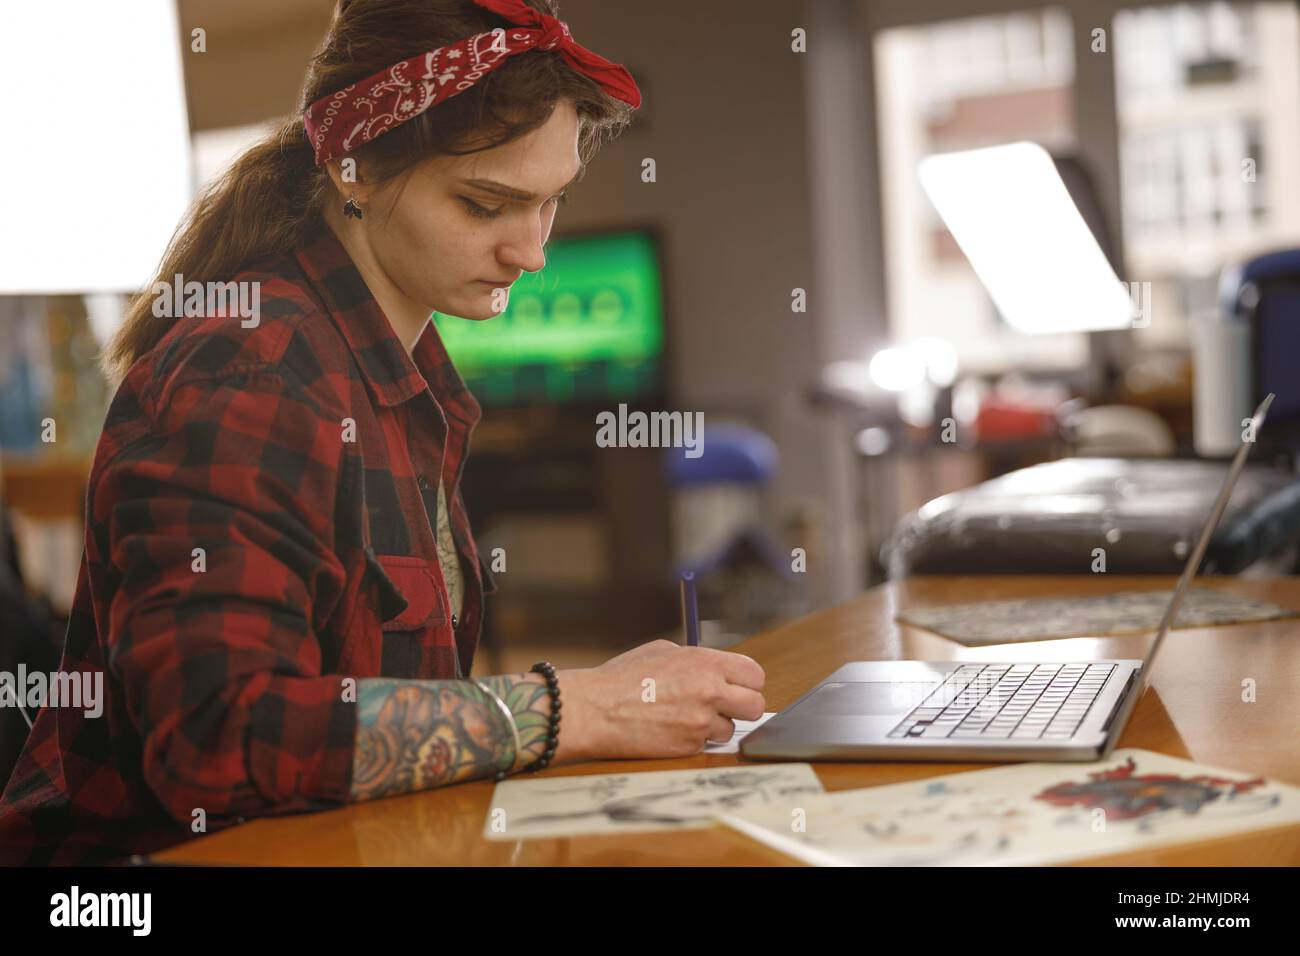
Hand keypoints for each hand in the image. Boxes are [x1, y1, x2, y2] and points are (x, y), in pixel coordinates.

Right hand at [553, 640, 765, 761]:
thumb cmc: (621, 678)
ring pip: (730, 730)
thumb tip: (716, 669)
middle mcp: (709, 691)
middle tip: (724, 707)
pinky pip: (705, 745)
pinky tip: (670, 730)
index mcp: (705, 662)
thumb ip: (695, 659)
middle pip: (756, 706)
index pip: (755, 674)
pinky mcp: (689, 746)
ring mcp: (701, 722)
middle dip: (742, 708)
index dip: (747, 682)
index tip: (737, 687)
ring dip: (714, 727)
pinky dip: (693, 740)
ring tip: (685, 718)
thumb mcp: (661, 652)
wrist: (594, 709)